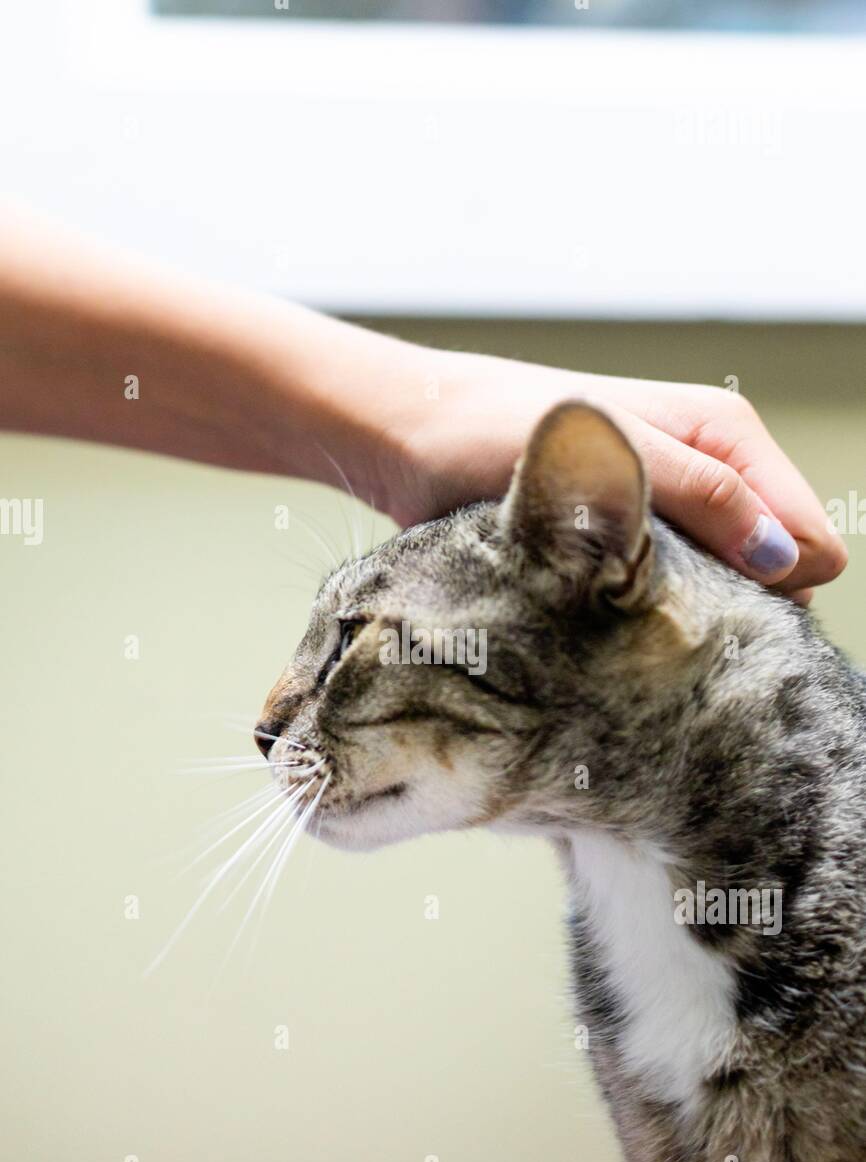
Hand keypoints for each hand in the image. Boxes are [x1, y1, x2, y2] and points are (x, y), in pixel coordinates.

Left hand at [388, 350, 845, 599]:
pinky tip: (621, 626)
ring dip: (697, 617)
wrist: (415, 436)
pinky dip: (659, 615)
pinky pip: (678, 592)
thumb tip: (787, 559)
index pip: (810, 540)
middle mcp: (711, 471)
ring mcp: (671, 509)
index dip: (783, 588)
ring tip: (641, 629)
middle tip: (674, 633)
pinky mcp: (631, 540)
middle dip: (746, 607)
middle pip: (779, 569)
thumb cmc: (499, 429)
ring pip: (729, 588)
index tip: (724, 622)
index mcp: (726, 436)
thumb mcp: (614, 455)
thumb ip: (706, 499)